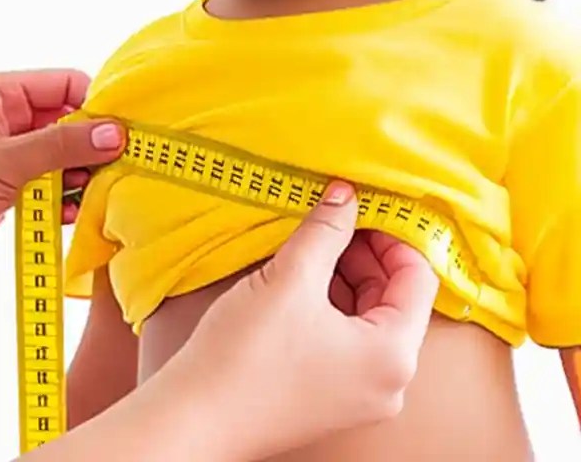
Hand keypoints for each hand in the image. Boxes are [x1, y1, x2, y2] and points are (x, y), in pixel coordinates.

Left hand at [0, 70, 124, 274]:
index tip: (129, 134)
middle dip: (95, 146)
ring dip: (82, 177)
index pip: (65, 85)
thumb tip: (114, 131)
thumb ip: (59, 146)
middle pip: (68, 123)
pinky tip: (77, 216)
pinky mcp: (4, 191)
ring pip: (61, 159)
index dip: (98, 106)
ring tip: (102, 197)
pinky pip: (47, 188)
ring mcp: (3, 157)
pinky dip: (65, 200)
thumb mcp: (0, 163)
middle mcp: (2, 120)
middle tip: (125, 172)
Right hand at [152, 181, 440, 459]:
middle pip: (395, 301)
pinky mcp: (331, 401)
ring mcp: (361, 397)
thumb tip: (347, 196)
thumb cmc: (244, 357)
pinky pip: (346, 345)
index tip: (359, 209)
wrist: (195, 417)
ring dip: (343, 281)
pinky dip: (328, 311)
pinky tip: (293, 290)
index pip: (418, 278)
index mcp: (394, 355)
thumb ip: (326, 230)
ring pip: (367, 322)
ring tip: (305, 253)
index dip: (391, 235)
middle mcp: (390, 383)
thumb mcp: (288, 279)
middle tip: (329, 223)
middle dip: (364, 257)